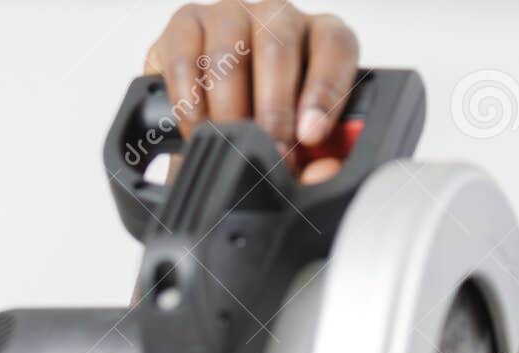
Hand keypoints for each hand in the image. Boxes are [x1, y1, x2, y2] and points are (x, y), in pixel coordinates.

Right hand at [144, 1, 358, 182]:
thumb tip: (324, 170)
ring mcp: (231, 14)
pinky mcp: (187, 23)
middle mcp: (278, 18)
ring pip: (229, 53)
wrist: (222, 128)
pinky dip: (190, 98)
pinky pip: (184, 55)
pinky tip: (198, 125)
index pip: (334, 45)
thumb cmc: (274, 131)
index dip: (324, 89)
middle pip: (277, 49)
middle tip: (270, 152)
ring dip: (230, 109)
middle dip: (273, 111)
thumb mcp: (306, 148)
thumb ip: (323, 159)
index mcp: (320, 39)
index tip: (311, 134)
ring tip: (232, 145)